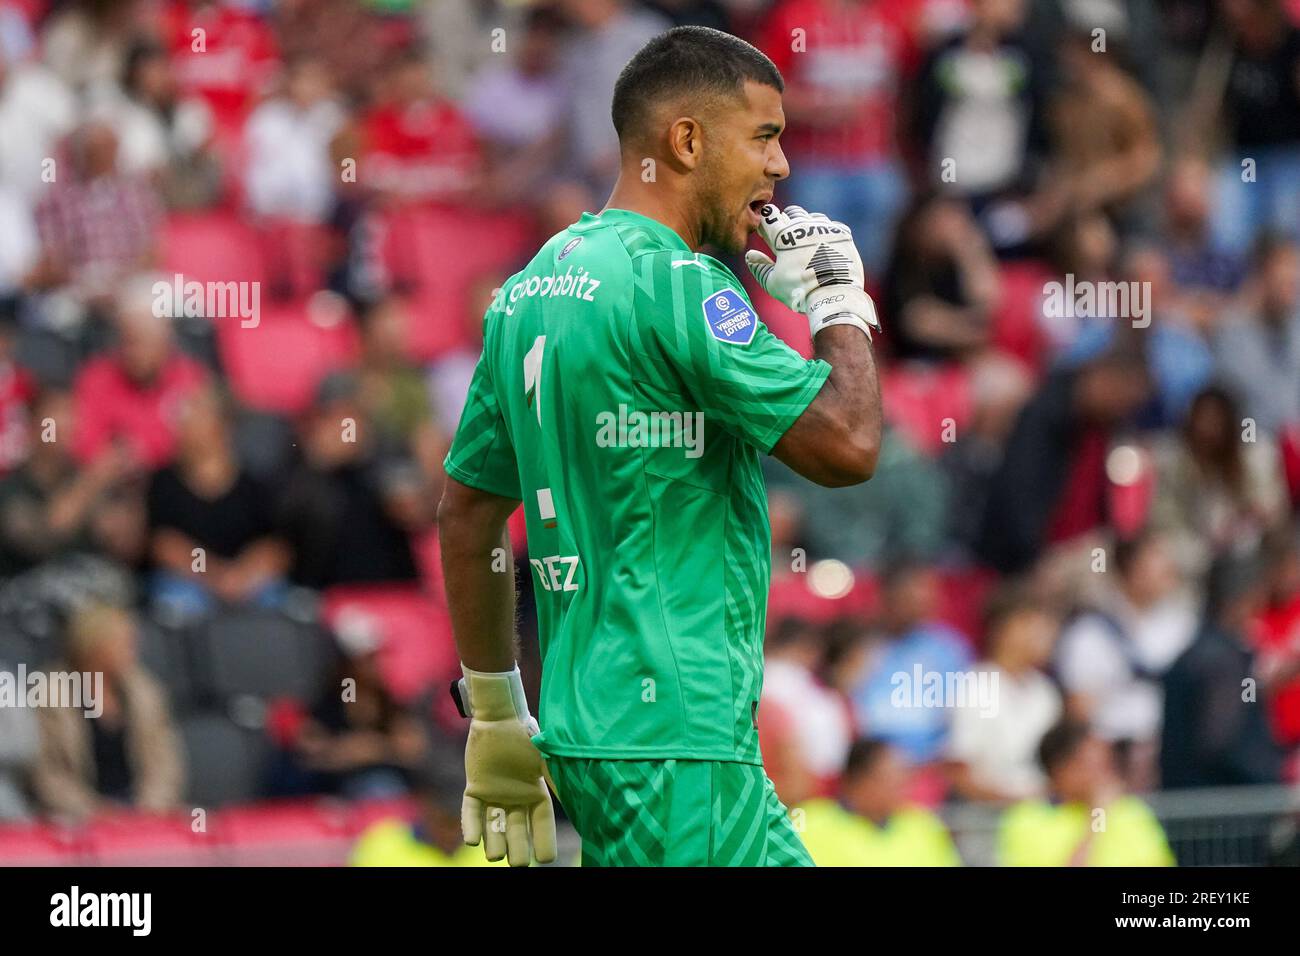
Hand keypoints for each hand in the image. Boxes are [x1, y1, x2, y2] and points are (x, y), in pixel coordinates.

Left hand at [457, 666, 557, 866]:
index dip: (544, 841)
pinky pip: (471, 812)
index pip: (542, 822)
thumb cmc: (526, 735)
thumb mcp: (545, 758)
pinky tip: (472, 840)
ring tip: (495, 856)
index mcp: (535, 792)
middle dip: (518, 848)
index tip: (545, 859)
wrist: (500, 717)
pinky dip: (471, 825)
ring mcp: (494, 795)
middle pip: (518, 829)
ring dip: (494, 842)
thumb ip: (557, 779)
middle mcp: (515, 798)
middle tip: (518, 864)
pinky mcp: (475, 788)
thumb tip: (576, 799)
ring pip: (494, 826)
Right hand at [745, 204, 879, 340]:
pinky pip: (831, 225)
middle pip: (792, 213)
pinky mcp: (842, 234)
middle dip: (787, 221)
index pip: (769, 217)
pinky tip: (823, 244)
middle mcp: (803, 226)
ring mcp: (824, 228)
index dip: (766, 222)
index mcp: (782, 236)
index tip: (766, 231)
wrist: (833, 295)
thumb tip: (750, 255)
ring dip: (807, 225)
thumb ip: (759, 267)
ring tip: (806, 241)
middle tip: (787, 238)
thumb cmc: (799, 291)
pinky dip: (825, 232)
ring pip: (812, 217)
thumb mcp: (773, 283)